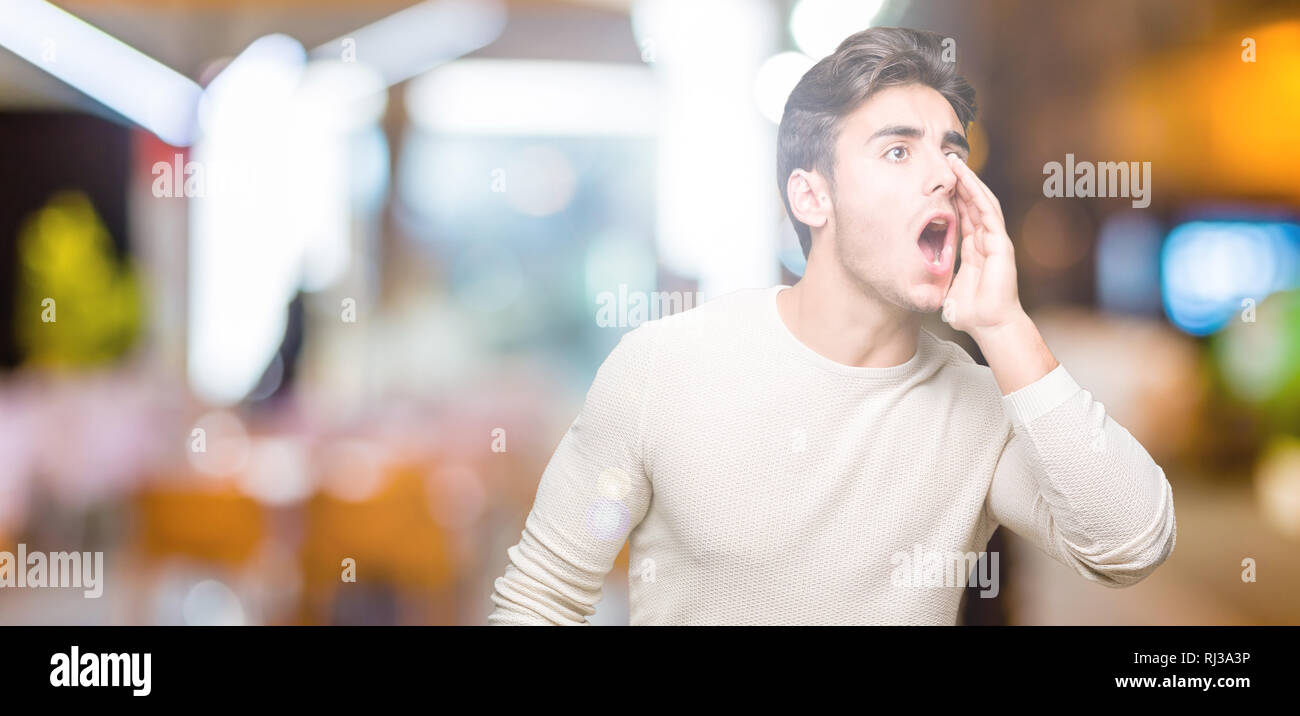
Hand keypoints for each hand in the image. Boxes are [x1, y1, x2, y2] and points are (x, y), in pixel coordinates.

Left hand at [941, 153, 1026, 339]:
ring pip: (982, 202)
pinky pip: (988, 213)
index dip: (953, 197)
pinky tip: (968, 180)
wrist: (989, 325)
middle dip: (961, 181)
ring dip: (969, 181)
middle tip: (947, 160)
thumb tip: (916, 279)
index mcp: (973, 249)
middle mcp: (985, 241)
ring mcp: (995, 240)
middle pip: (973, 203)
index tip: (939, 180)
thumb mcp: (946, 289)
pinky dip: (978, 195)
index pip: (963, 215)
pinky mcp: (1000, 243)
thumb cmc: (970, 313)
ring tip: (956, 162)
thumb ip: (936, 278)